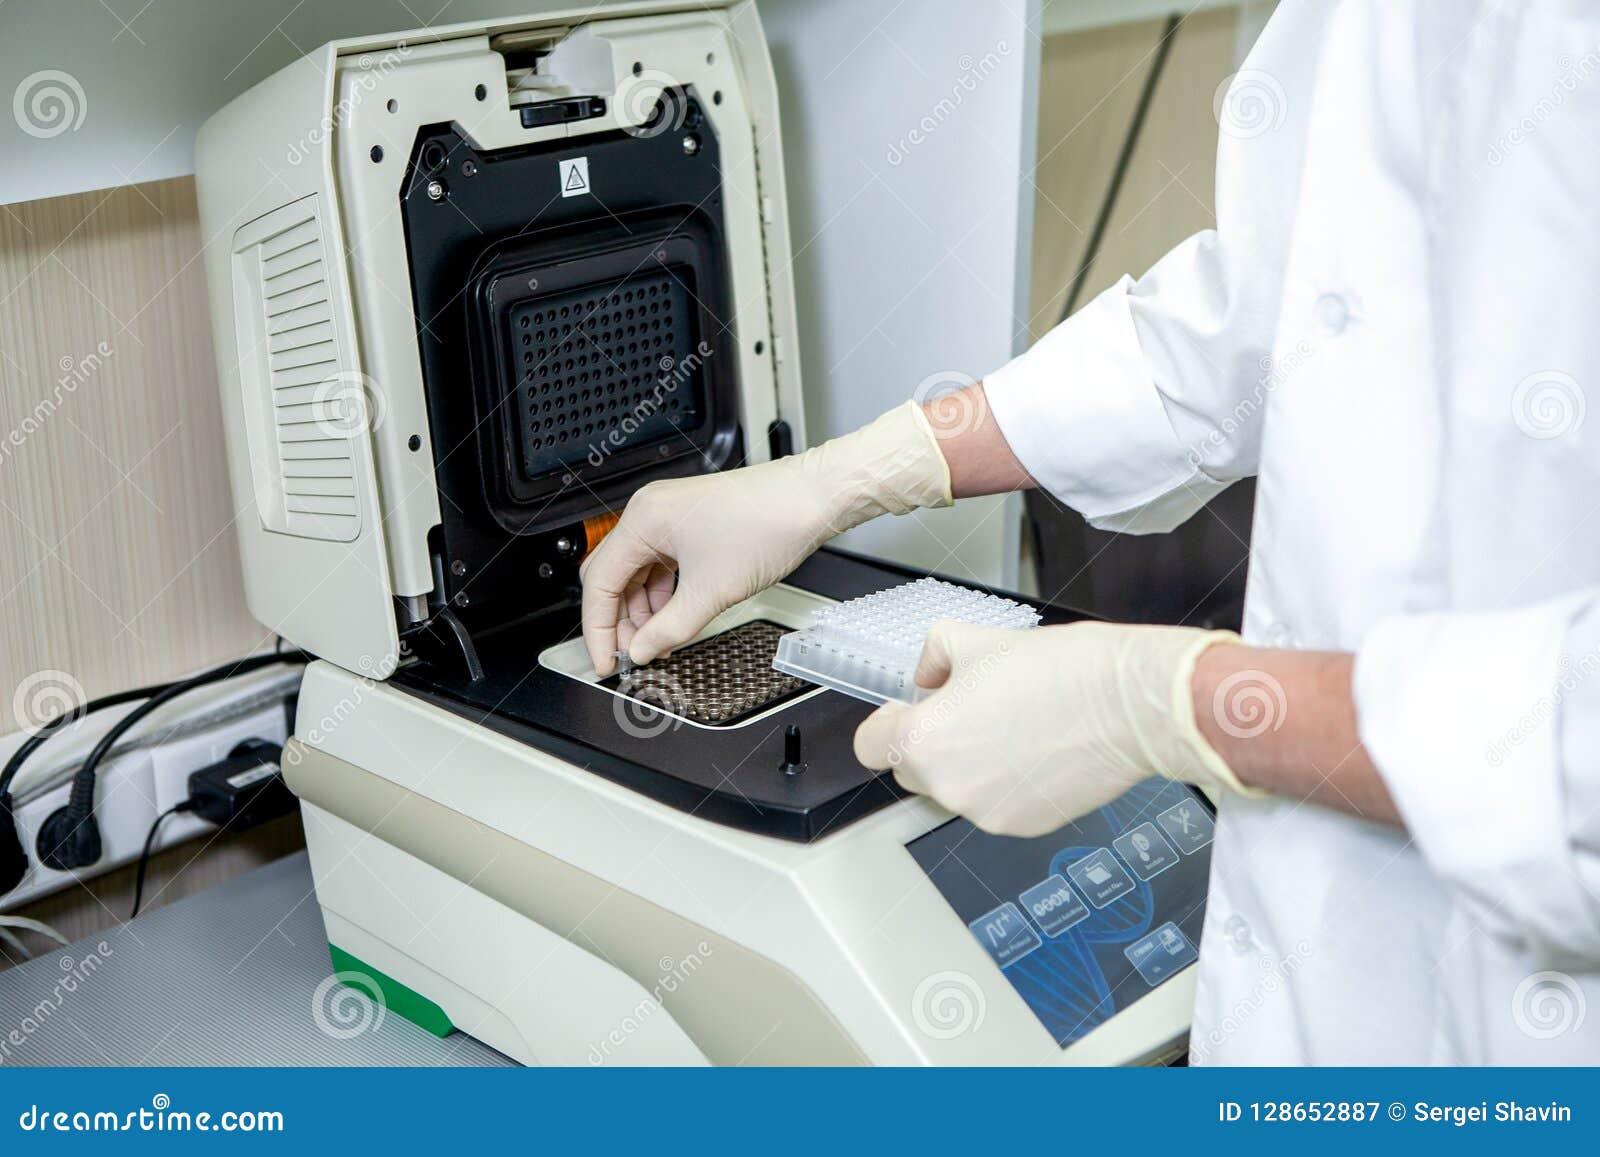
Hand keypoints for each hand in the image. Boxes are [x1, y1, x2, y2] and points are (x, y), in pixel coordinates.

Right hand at [580, 402, 950, 675]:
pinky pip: (662, 566)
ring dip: (643, 610)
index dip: (597, 628)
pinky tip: (676, 618)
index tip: (605, 660)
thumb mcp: (713, 591)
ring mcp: (671, 517)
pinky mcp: (692, 525)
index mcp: (644, 519)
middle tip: (631, 655)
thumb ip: (670, 628)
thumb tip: (643, 650)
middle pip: (613, 576)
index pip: (599, 582)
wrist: (813, 498)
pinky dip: (664, 595)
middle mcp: (651, 513)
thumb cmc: (769, 522)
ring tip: (658, 642)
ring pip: (638, 573)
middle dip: (619, 620)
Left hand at [852, 619, 1254, 835]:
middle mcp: (949, 787)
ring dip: (968, 762)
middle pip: (911, 770)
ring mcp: (986, 813)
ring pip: (956, 787)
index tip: (904, 710)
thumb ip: (933, 655)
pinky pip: (995, 802)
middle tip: (965, 708)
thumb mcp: (974, 638)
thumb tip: (928, 675)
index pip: (870, 746)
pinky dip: (1005, 781)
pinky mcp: (1024, 825)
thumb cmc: (1059, 672)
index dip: (886, 722)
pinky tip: (1034, 747)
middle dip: (928, 742)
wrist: (1126, 704)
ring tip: (1011, 723)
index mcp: (925, 742)